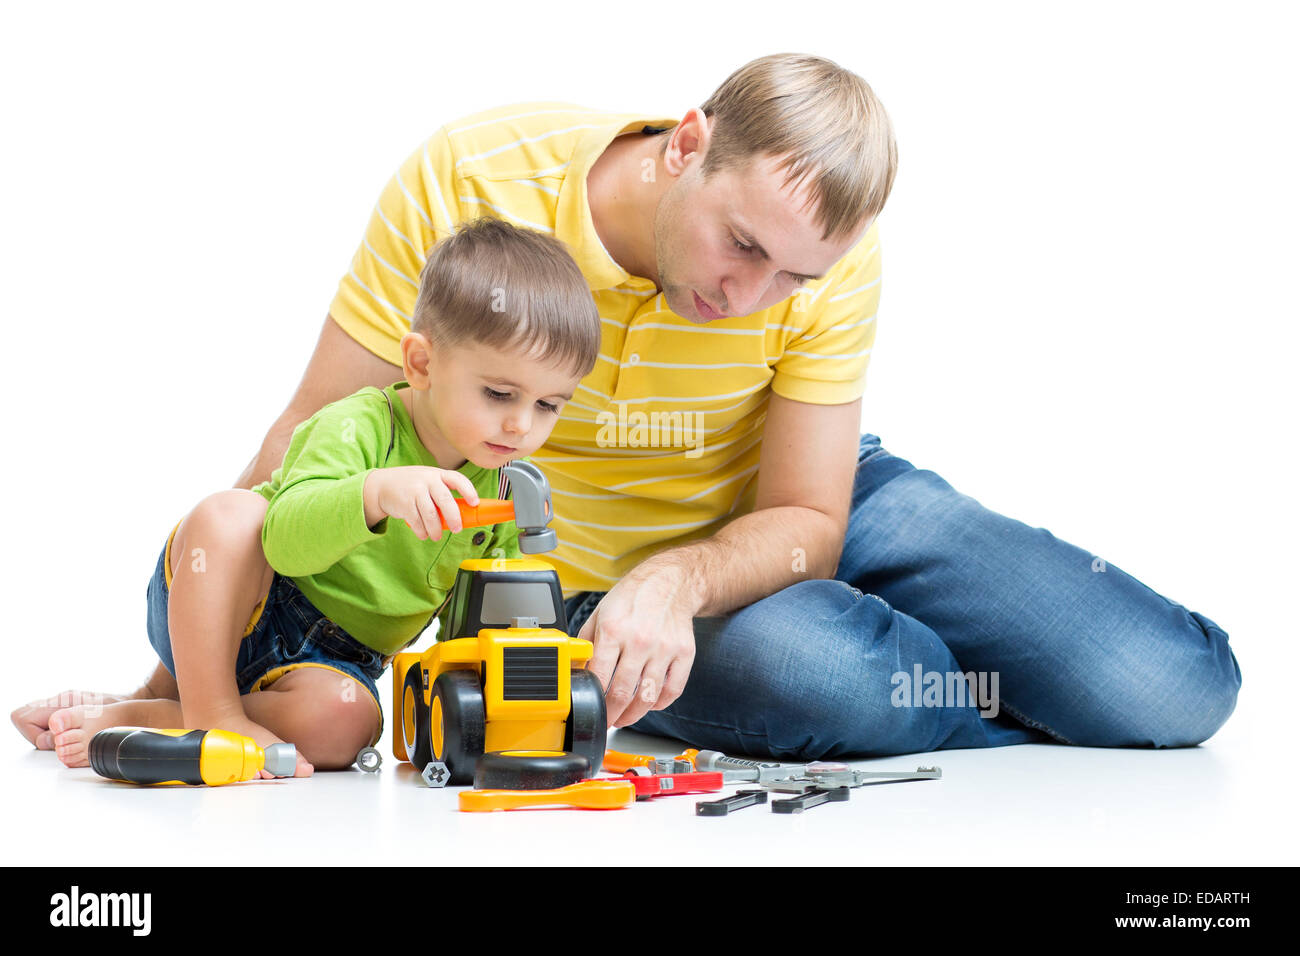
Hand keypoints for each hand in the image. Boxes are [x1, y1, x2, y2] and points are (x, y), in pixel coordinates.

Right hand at [365, 466, 479, 538]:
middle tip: (457, 529)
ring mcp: (415, 491)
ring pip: (430, 515)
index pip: (457, 479)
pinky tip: (424, 534)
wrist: (382, 484)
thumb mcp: (428, 481)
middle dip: (454, 517)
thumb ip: (443, 492)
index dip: (468, 491)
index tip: (474, 503)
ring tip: (436, 536)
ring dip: (436, 529)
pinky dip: (422, 531)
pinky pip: (417, 521)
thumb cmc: (413, 485)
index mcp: (438, 474)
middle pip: (445, 500)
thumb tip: (464, 514)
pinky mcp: (404, 503)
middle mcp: (427, 480)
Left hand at [578, 559, 698, 727]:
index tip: (590, 706)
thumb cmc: (632, 598)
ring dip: (633, 714)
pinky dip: (660, 704)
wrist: (669, 582)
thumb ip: (586, 643)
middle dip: (611, 714)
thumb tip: (575, 669)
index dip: (592, 698)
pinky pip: (673, 690)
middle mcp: (640, 640)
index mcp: (614, 630)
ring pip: (647, 697)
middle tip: (607, 719)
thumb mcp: (600, 613)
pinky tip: (650, 704)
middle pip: (622, 692)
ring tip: (625, 718)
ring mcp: (664, 648)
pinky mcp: (684, 653)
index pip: (599, 676)